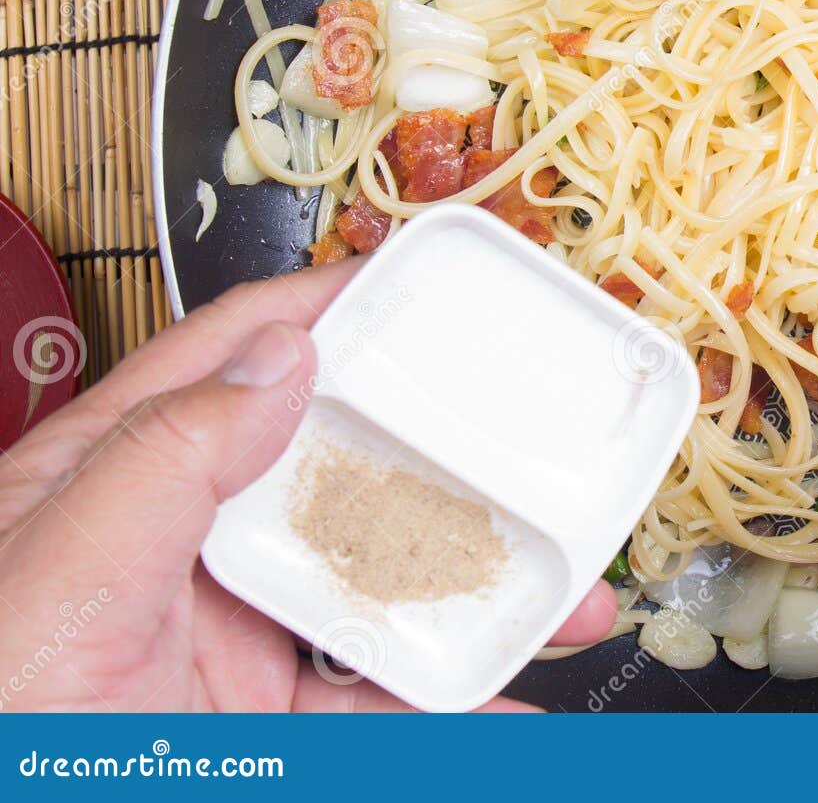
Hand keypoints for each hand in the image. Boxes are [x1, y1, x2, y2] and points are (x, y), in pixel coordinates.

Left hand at [0, 262, 616, 710]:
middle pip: (339, 471)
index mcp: (109, 478)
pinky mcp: (261, 719)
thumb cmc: (0, 727)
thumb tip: (280, 355)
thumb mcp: (62, 580)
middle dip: (452, 465)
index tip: (422, 283)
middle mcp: (180, 545)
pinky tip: (510, 709)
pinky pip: (379, 700)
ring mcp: (228, 633)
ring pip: (380, 588)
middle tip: (535, 455)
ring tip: (567, 604)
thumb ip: (166, 456)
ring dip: (482, 593)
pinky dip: (455, 706)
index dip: (329, 308)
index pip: (229, 356)